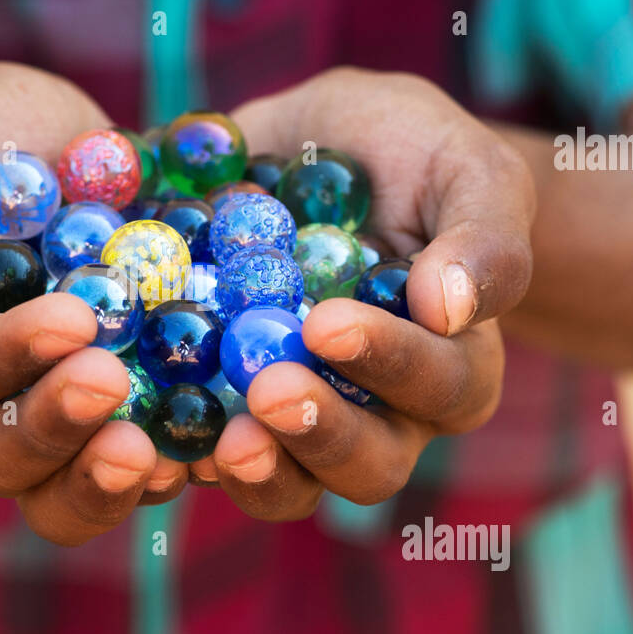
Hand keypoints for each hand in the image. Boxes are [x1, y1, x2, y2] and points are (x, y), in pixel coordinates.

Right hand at [0, 63, 187, 544]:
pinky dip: (146, 485)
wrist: (60, 166)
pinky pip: (108, 491)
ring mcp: (24, 436)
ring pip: (44, 496)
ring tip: (147, 451)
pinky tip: (188, 461)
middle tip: (111, 380)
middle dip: (49, 423)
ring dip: (93, 479)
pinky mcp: (93, 442)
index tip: (73, 319)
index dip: (0, 355)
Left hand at [203, 68, 535, 518]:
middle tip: (268, 392)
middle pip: (370, 463)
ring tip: (220, 440)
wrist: (318, 150)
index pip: (440, 385)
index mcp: (454, 364)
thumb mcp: (463, 168)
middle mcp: (384, 414)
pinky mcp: (229, 416)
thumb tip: (449, 308)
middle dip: (319, 432)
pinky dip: (181, 453)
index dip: (388, 362)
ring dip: (260, 468)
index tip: (329, 323)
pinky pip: (207, 458)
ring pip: (292, 483)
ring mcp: (301, 423)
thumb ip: (481, 237)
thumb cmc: (412, 154)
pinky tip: (151, 436)